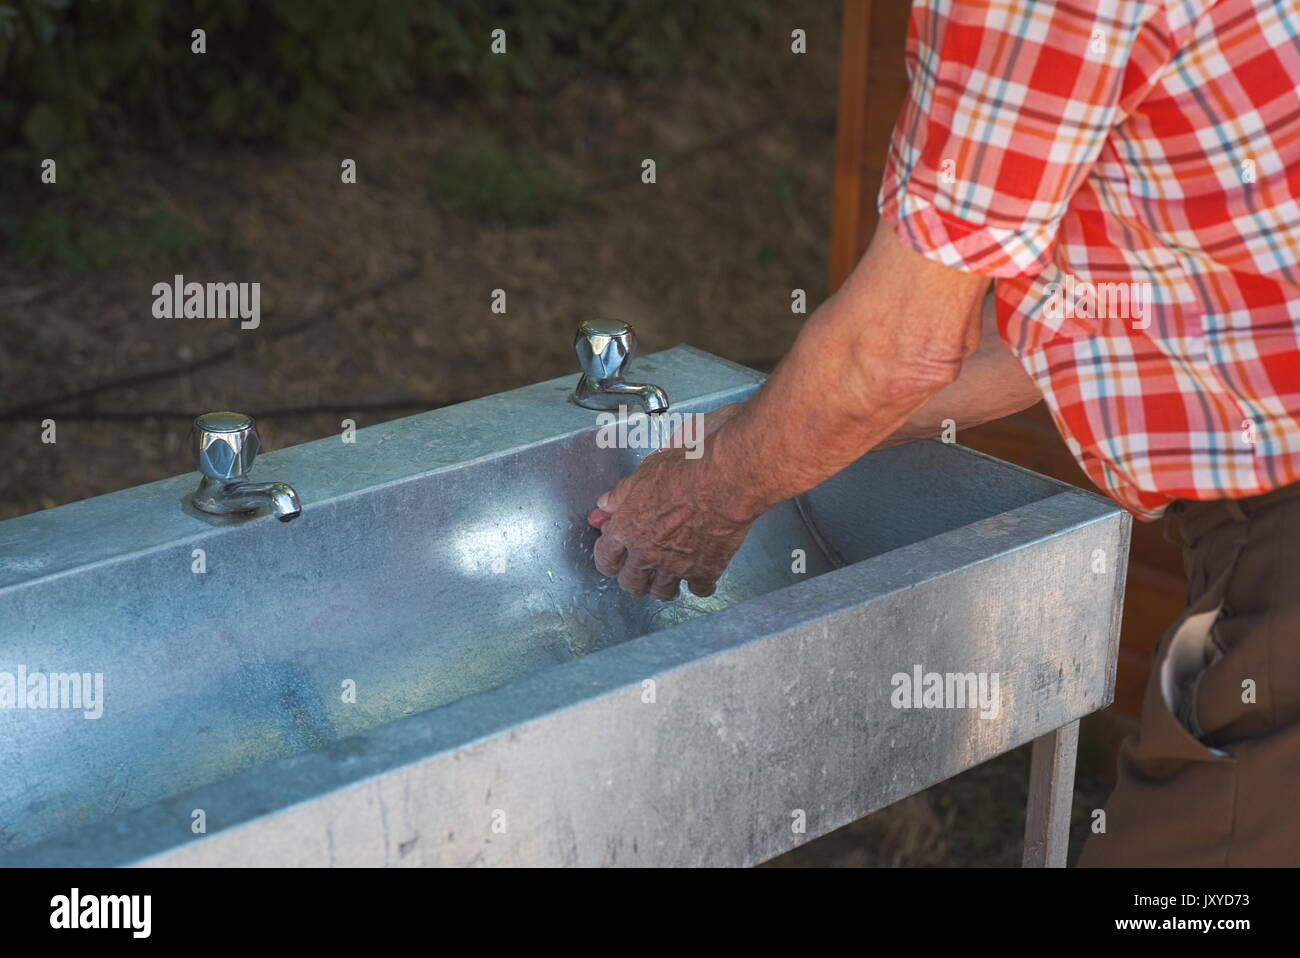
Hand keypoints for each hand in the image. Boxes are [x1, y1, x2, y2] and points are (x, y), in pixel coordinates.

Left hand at [587, 403, 752, 598]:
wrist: (723, 482)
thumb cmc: (685, 472)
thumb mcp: (643, 474)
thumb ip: (621, 494)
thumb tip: (605, 504)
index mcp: (627, 529)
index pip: (605, 558)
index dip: (607, 561)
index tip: (613, 561)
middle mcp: (647, 553)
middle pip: (631, 583)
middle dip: (633, 580)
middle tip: (639, 574)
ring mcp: (677, 566)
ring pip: (662, 592)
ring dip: (662, 587)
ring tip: (667, 580)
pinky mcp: (705, 570)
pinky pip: (698, 590)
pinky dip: (698, 586)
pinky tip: (700, 579)